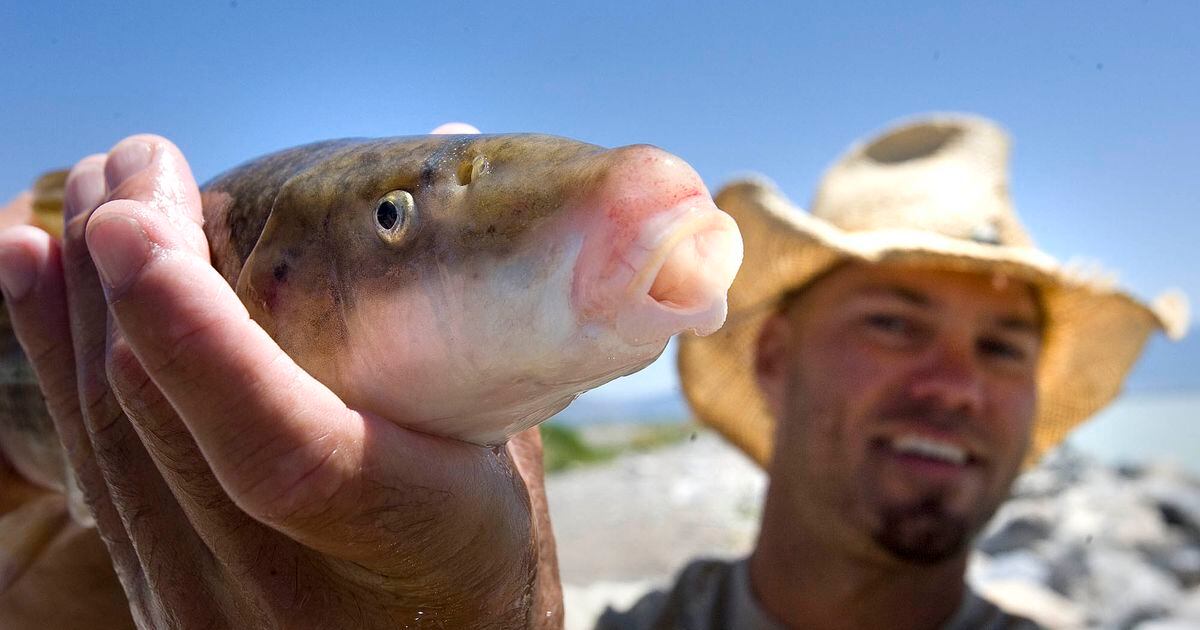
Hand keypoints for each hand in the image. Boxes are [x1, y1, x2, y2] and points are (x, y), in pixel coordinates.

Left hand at [0, 132, 560, 628]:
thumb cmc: (487, 584)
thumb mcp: (508, 473)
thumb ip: (467, 329)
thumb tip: (451, 158)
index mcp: (397, 548)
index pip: (274, 453)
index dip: (197, 338)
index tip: (139, 222)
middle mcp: (280, 591)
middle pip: (158, 419)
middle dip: (126, 268)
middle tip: (137, 159)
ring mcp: (200, 605)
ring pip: (104, 436)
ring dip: (76, 300)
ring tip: (82, 191)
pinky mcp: (157, 599)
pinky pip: (91, 470)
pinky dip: (54, 362)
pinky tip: (33, 278)